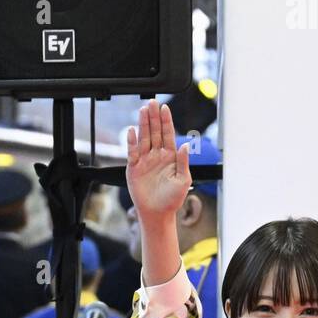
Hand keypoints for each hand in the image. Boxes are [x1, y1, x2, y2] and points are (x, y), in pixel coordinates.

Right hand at [126, 100, 191, 223]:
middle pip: (154, 132)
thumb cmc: (172, 200)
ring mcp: (145, 161)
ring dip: (143, 124)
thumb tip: (186, 145)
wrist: (158, 214)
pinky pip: (132, 152)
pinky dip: (132, 142)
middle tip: (152, 103)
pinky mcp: (134, 169)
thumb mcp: (183, 180)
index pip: (168, 134)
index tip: (164, 108)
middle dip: (153, 117)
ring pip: (144, 138)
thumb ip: (184, 162)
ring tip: (142, 110)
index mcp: (170, 157)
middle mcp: (157, 156)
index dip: (166, 121)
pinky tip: (132, 131)